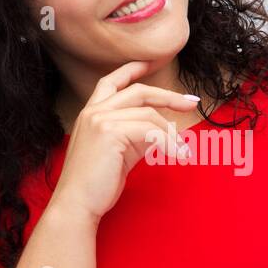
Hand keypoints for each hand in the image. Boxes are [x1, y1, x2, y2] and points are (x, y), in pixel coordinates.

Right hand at [50, 60, 199, 222]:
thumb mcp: (117, 152)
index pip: (111, 81)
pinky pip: (150, 132)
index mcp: (90, 113)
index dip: (132, 69)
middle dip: (168, 96)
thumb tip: (161, 130)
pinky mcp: (110, 133)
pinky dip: (168, 143)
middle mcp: (93, 111)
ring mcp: (100, 120)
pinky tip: (177, 155)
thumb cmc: (95, 184)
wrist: (76, 204)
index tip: (151, 62)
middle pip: (138, 92)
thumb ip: (134, 135)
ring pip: (148, 115)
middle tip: (190, 103)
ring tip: (182, 150)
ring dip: (170, 133)